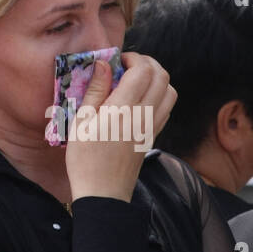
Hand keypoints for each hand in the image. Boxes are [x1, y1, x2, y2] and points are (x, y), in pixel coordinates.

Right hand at [65, 52, 176, 203]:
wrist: (104, 193)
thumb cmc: (85, 158)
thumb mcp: (81, 122)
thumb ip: (95, 90)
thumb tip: (103, 64)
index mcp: (124, 109)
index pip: (144, 71)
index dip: (134, 58)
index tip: (117, 60)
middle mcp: (144, 116)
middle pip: (163, 77)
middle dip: (148, 63)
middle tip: (127, 65)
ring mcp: (153, 127)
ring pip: (170, 92)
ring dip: (156, 79)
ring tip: (134, 80)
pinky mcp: (155, 135)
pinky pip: (167, 108)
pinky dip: (159, 95)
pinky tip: (138, 99)